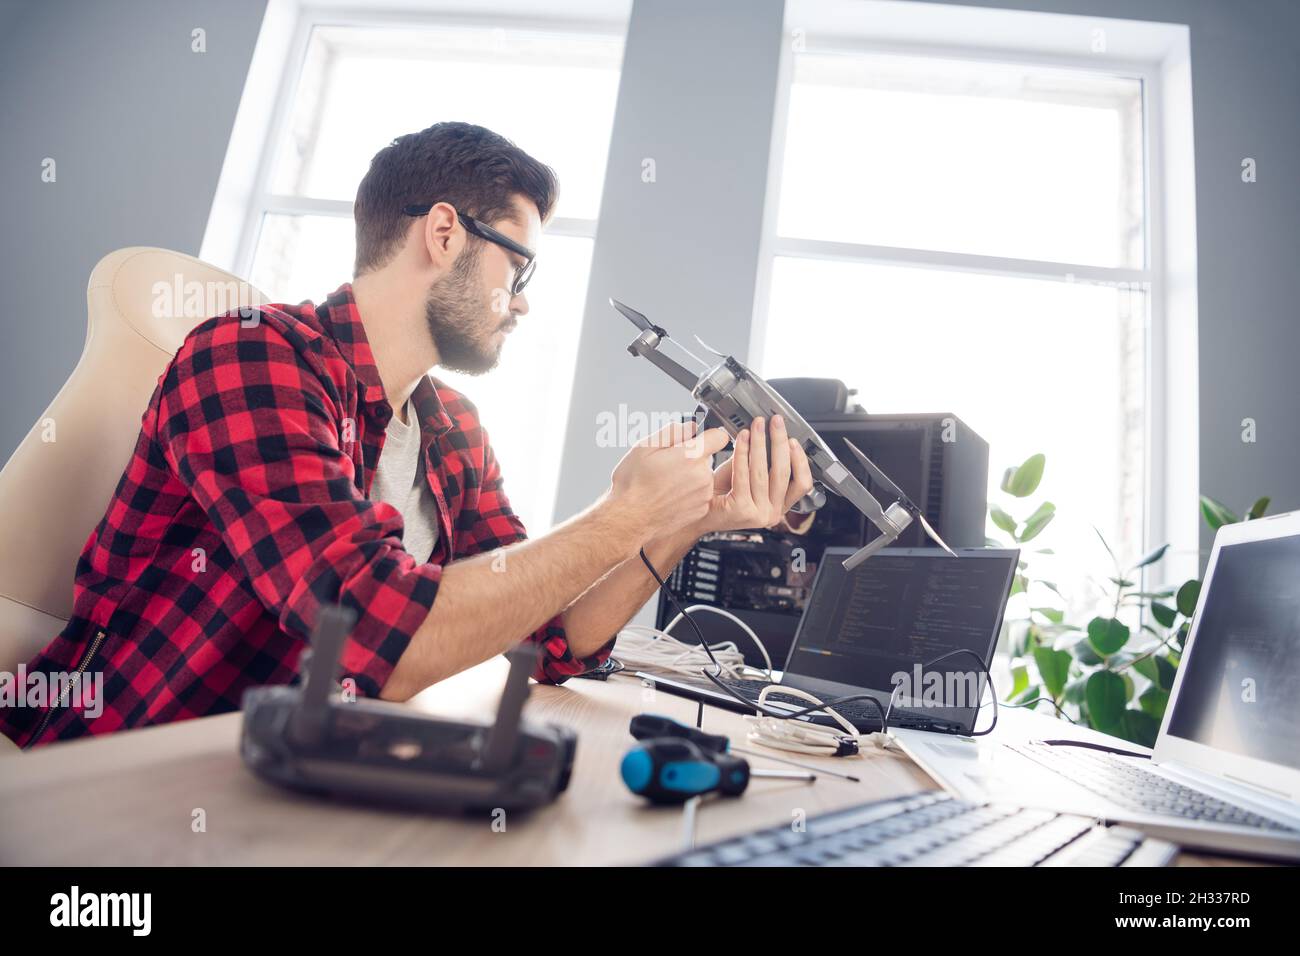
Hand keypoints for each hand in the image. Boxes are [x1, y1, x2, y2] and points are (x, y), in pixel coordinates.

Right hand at [608, 419, 731, 543]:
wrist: (629, 520)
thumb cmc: (632, 485)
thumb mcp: (644, 447)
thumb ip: (672, 431)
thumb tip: (691, 426)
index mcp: (690, 456)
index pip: (718, 437)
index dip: (707, 435)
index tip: (698, 439)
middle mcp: (702, 475)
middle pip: (707, 457)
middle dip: (691, 457)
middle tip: (668, 465)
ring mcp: (704, 494)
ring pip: (704, 476)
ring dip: (691, 476)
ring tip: (666, 483)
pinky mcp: (702, 509)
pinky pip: (701, 493)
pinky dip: (690, 493)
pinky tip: (671, 496)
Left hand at [694, 415, 813, 534]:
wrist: (699, 514)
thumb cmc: (722, 495)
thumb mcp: (749, 477)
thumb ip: (762, 463)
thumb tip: (770, 435)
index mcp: (779, 506)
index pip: (802, 484)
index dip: (800, 460)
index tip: (792, 440)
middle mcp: (772, 513)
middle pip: (783, 473)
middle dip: (779, 442)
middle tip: (774, 423)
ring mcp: (758, 514)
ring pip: (763, 471)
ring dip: (759, 443)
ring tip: (755, 427)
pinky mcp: (742, 510)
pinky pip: (743, 475)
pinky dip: (742, 454)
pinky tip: (741, 440)